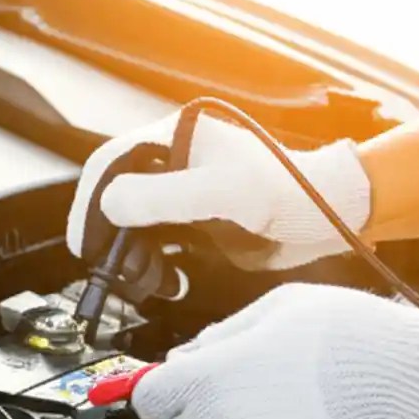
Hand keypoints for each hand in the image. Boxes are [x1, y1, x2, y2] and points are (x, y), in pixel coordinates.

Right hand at [66, 112, 371, 269]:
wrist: (332, 216)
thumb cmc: (294, 190)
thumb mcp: (226, 191)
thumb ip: (166, 196)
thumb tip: (111, 204)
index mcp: (174, 138)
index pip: (110, 164)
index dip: (90, 203)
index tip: (85, 241)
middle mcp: (173, 163)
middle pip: (115, 197)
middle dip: (110, 238)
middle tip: (111, 269)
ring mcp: (183, 193)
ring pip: (132, 225)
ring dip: (130, 257)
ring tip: (144, 280)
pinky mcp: (194, 221)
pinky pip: (154, 243)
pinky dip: (151, 267)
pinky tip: (162, 281)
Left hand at [131, 283, 418, 418]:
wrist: (413, 387)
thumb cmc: (349, 337)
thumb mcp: (277, 308)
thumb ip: (222, 335)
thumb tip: (189, 355)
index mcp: (209, 380)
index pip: (149, 400)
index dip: (158, 393)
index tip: (170, 389)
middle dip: (201, 415)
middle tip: (244, 393)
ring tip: (296, 409)